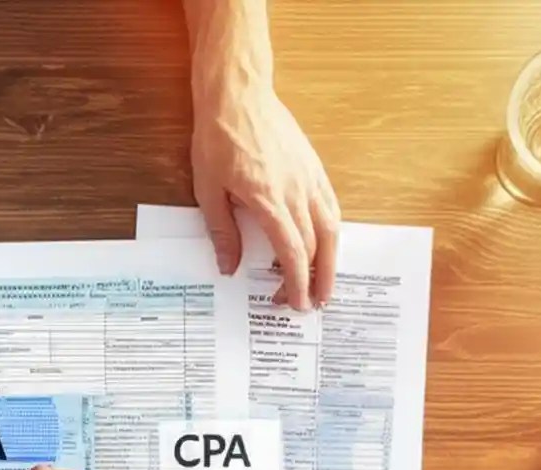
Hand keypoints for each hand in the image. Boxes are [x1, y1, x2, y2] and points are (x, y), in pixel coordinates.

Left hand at [188, 9, 339, 309]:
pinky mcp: (314, 166)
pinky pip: (331, 205)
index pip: (292, 252)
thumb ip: (222, 231)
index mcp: (269, 199)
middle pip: (318, 245)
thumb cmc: (218, 138)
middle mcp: (297, 191)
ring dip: (331, 259)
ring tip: (324, 283)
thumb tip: (229, 266)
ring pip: (332, 227)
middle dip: (317, 279)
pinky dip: (332, 230)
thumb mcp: (208, 189)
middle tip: (312, 303)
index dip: (296, 283)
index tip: (294, 303)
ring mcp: (310, 177)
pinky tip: (325, 243)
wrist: (238, 95)